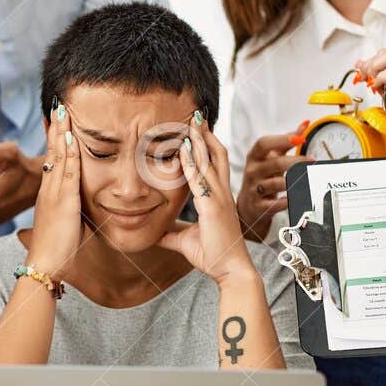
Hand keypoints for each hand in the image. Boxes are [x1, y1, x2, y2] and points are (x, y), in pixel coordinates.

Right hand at [26, 103, 82, 276]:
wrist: (45, 264)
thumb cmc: (56, 250)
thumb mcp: (66, 225)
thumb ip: (72, 213)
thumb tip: (80, 210)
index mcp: (50, 194)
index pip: (53, 160)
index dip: (56, 141)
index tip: (59, 123)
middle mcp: (49, 189)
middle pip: (53, 152)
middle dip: (56, 129)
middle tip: (58, 106)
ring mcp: (54, 193)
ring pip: (58, 157)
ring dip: (61, 133)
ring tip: (62, 112)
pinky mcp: (63, 201)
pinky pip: (66, 172)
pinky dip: (68, 154)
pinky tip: (71, 139)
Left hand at [161, 112, 254, 284]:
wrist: (229, 270)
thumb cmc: (213, 255)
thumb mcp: (185, 240)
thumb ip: (171, 232)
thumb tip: (156, 231)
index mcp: (218, 197)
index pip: (212, 164)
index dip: (206, 145)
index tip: (196, 129)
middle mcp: (221, 193)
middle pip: (216, 154)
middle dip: (206, 133)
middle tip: (196, 114)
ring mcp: (219, 198)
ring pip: (210, 160)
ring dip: (200, 139)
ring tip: (193, 120)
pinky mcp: (213, 206)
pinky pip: (200, 178)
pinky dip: (192, 162)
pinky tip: (184, 148)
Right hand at [236, 132, 309, 241]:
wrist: (248, 204)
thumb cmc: (262, 176)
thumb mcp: (269, 157)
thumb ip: (286, 142)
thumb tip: (305, 125)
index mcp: (255, 157)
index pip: (264, 144)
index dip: (282, 140)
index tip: (300, 138)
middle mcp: (253, 171)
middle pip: (275, 163)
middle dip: (295, 162)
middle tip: (312, 161)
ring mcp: (255, 189)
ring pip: (276, 184)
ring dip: (294, 181)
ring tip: (307, 179)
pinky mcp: (260, 206)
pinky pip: (275, 204)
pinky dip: (287, 201)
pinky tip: (297, 197)